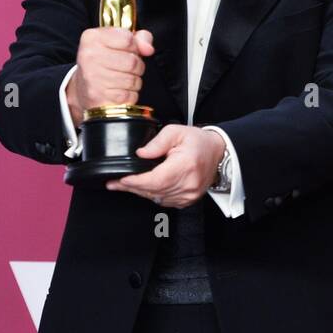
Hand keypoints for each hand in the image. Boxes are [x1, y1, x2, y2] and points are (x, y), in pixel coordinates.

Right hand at [66, 27, 154, 125]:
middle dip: (137, 66)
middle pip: (133, 61)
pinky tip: (118, 91)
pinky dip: (129, 95)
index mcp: (92, 38)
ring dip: (134, 82)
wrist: (82, 87)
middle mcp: (89, 56)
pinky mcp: (98, 97)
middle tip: (126, 68)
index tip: (128, 50)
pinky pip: (129, 96)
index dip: (134, 47)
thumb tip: (148, 49)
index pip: (128, 39)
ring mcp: (92, 77)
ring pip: (132, 80)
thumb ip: (140, 38)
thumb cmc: (104, 62)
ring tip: (121, 79)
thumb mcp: (119, 42)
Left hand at [106, 124, 224, 207]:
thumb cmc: (198, 141)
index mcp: (186, 165)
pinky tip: (143, 188)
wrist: (217, 152)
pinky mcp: (188, 200)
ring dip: (140, 192)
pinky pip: (164, 201)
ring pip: (157, 198)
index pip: (156, 180)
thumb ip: (157, 142)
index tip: (120, 180)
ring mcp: (189, 194)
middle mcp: (189, 183)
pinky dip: (152, 195)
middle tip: (114, 183)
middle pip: (154, 191)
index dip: (136, 182)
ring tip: (124, 185)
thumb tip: (140, 154)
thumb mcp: (176, 131)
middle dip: (132, 187)